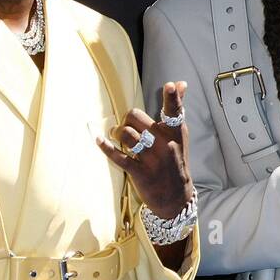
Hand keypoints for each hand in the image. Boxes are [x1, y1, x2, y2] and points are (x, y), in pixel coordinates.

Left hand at [96, 81, 193, 219]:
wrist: (176, 196)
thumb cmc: (176, 160)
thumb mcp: (180, 136)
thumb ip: (177, 109)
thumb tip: (180, 83)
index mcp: (176, 133)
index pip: (174, 111)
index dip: (171, 98)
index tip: (168, 86)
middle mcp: (165, 144)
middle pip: (136, 117)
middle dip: (126, 119)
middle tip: (128, 126)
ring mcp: (153, 160)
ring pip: (126, 134)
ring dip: (117, 132)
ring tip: (118, 136)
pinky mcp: (140, 173)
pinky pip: (118, 156)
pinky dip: (106, 147)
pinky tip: (99, 140)